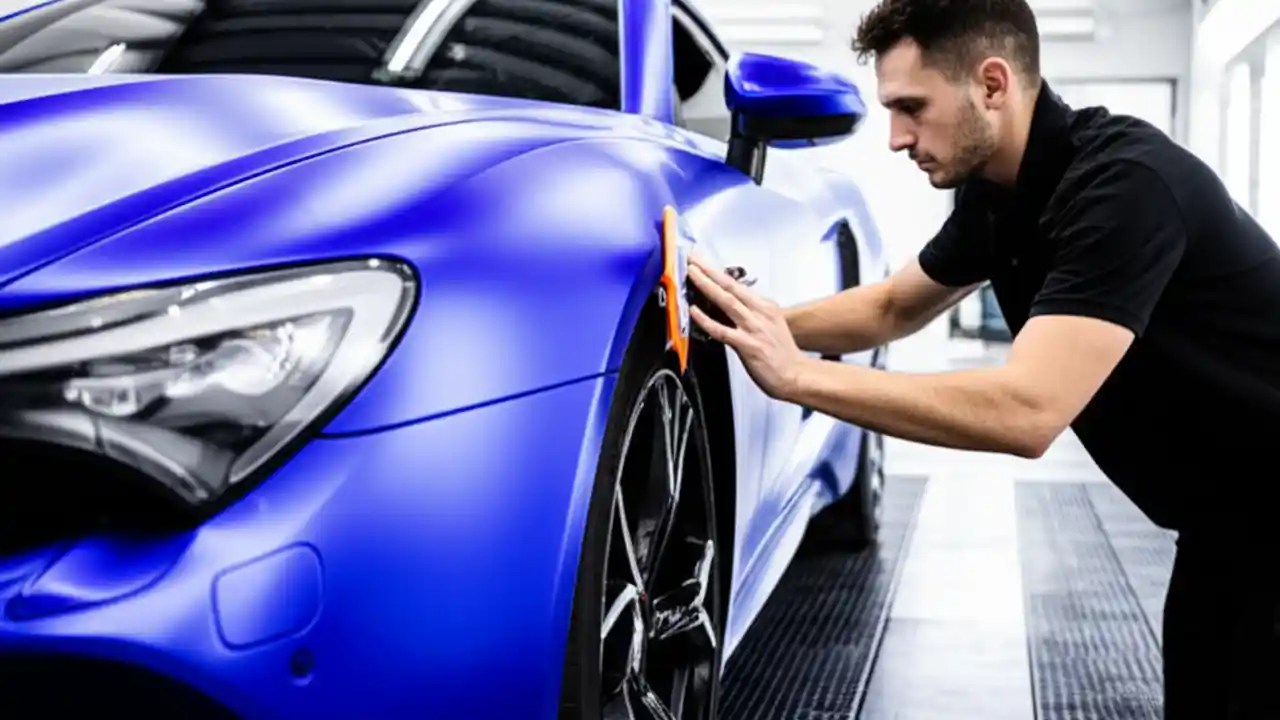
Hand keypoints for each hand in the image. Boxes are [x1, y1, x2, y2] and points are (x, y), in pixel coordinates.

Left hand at [687, 253, 805, 400]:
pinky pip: (722, 331)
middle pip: (730, 286)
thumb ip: (751, 313)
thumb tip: (729, 305)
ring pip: (726, 301)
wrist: (795, 376)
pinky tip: (695, 312)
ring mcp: (754, 328)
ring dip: (707, 285)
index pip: (736, 285)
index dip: (717, 272)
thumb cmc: (782, 354)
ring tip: (692, 274)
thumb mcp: (770, 324)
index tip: (702, 262)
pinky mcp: (748, 345)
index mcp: (765, 306)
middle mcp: (760, 313)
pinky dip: (707, 320)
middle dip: (709, 270)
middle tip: (693, 259)